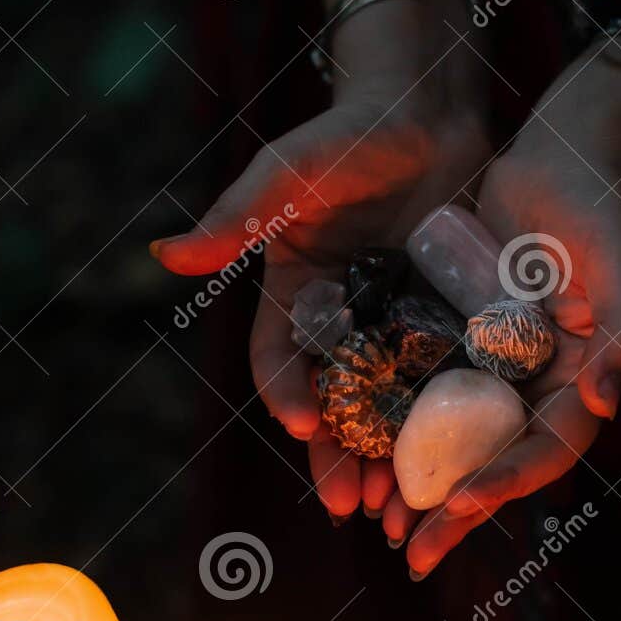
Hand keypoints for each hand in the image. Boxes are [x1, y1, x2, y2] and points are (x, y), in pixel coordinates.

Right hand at [152, 24, 489, 521]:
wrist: (426, 110)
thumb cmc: (348, 131)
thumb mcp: (289, 173)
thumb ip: (236, 216)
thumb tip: (163, 256)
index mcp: (293, 296)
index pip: (280, 359)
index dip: (288, 395)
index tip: (307, 425)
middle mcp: (339, 322)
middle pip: (333, 404)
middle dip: (338, 458)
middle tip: (349, 504)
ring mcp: (393, 328)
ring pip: (386, 411)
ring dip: (388, 464)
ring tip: (398, 510)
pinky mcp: (444, 326)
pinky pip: (441, 388)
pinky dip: (444, 432)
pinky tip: (457, 470)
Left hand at [398, 39, 620, 573]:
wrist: (563, 151)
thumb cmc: (603, 207)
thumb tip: (608, 403)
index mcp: (584, 382)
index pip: (545, 448)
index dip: (504, 481)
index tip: (457, 504)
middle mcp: (540, 385)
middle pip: (496, 462)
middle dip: (454, 511)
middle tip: (411, 555)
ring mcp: (498, 366)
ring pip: (456, 440)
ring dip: (420, 483)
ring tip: (378, 522)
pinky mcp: (459, 337)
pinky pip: (427, 391)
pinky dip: (399, 425)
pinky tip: (359, 451)